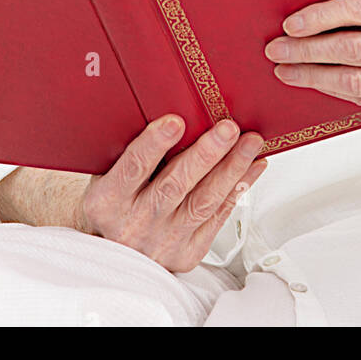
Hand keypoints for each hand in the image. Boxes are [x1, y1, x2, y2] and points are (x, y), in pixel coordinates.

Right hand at [74, 116, 266, 272]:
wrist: (114, 249)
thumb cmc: (115, 200)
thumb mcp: (107, 174)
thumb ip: (130, 150)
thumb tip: (167, 107)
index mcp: (107, 200)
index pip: (133, 168)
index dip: (154, 144)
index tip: (176, 121)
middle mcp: (134, 224)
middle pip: (174, 186)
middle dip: (205, 155)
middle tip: (228, 128)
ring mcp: (162, 241)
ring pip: (202, 203)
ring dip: (231, 169)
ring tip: (250, 142)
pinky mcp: (187, 253)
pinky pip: (218, 217)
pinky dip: (238, 189)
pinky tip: (252, 166)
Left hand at [263, 0, 360, 119]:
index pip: (360, 10)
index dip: (320, 17)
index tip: (293, 22)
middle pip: (352, 51)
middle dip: (307, 51)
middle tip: (278, 49)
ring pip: (358, 84)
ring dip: (316, 78)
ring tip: (290, 71)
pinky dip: (343, 94)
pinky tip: (324, 84)